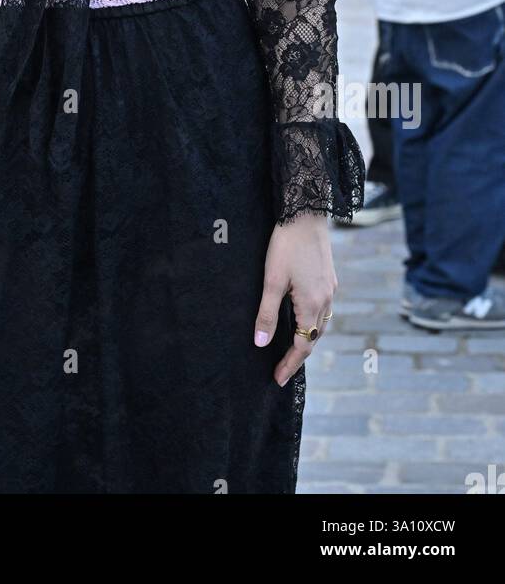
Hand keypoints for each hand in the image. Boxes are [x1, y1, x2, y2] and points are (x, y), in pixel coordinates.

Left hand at [253, 213, 335, 385]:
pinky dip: (312, 323)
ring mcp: (330, 289)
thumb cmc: (286, 245)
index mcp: (313, 305)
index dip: (289, 364)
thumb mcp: (272, 280)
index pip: (304, 346)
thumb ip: (267, 313)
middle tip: (281, 370)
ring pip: (321, 325)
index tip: (277, 379)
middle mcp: (326, 301)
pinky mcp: (328, 278)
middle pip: (315, 338)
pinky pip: (323, 310)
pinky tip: (302, 319)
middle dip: (298, 356)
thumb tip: (261, 344)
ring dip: (308, 340)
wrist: (306, 213)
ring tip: (291, 350)